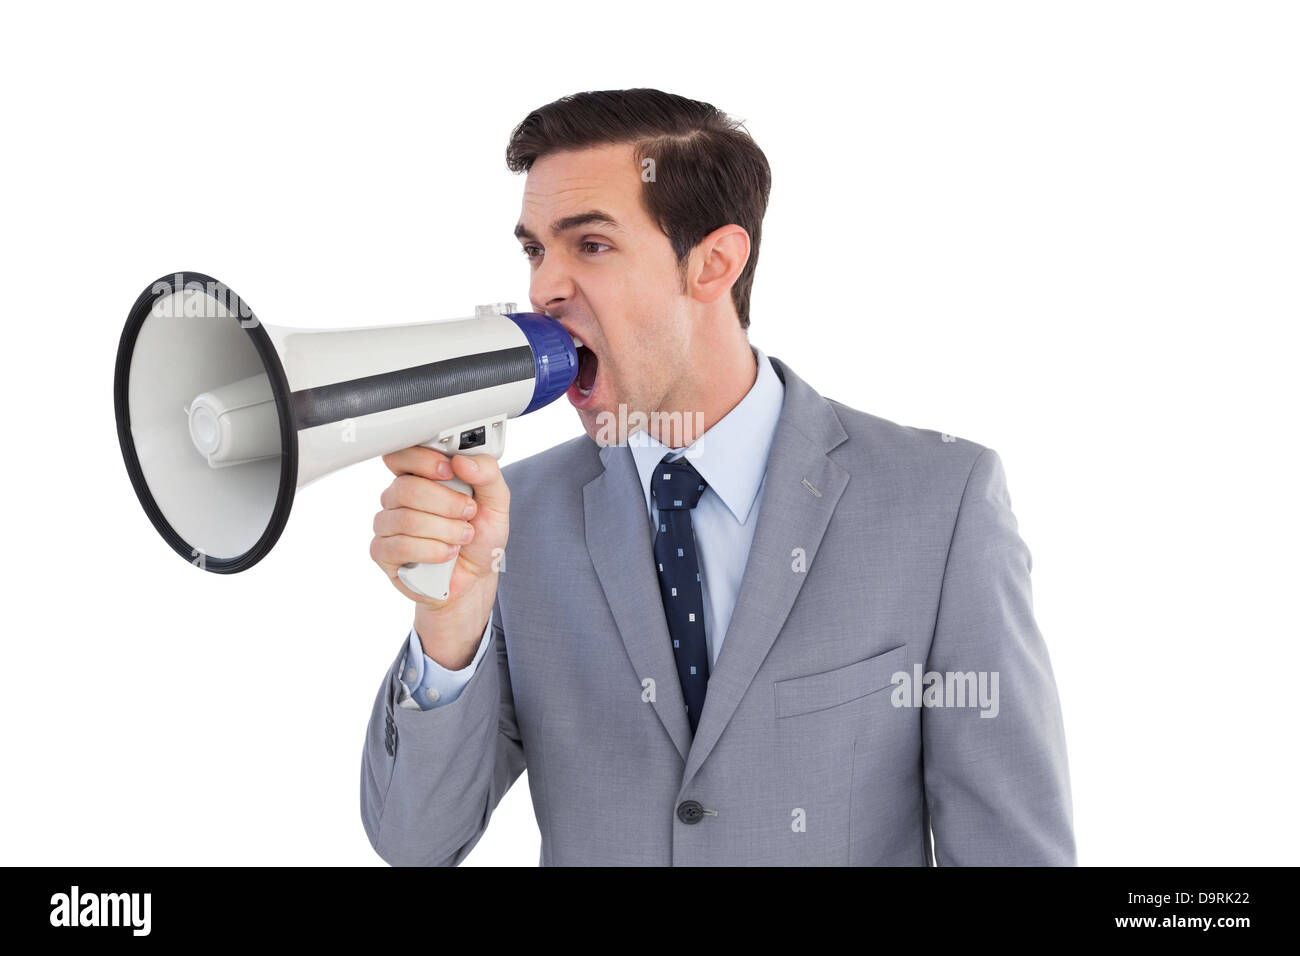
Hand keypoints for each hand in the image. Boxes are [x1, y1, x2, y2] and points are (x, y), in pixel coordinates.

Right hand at [371, 446, 508, 658]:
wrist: (475, 577)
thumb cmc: (480, 536)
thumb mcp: (496, 501)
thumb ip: (487, 473)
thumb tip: (462, 460)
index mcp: (420, 476)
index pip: (403, 455)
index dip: (424, 461)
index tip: (449, 470)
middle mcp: (398, 497)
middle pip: (406, 488)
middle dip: (446, 503)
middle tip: (468, 513)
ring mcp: (387, 525)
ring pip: (406, 519)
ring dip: (445, 530)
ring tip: (463, 537)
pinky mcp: (383, 552)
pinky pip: (400, 546)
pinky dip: (432, 551)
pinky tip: (447, 553)